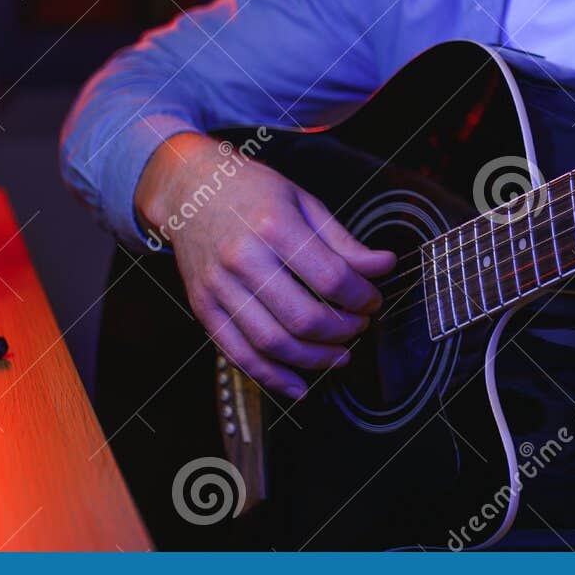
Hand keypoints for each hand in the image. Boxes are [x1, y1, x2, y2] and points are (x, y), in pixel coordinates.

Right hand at [135, 132, 397, 398]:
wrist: (190, 190)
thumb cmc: (252, 192)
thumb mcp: (305, 203)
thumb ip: (343, 242)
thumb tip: (384, 266)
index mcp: (274, 226)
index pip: (331, 278)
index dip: (361, 297)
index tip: (372, 300)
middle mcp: (242, 259)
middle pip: (303, 317)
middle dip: (343, 331)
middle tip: (359, 327)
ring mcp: (218, 287)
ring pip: (273, 344)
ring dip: (314, 359)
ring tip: (339, 355)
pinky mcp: (203, 308)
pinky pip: (238, 355)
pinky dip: (272, 377)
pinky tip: (299, 385)